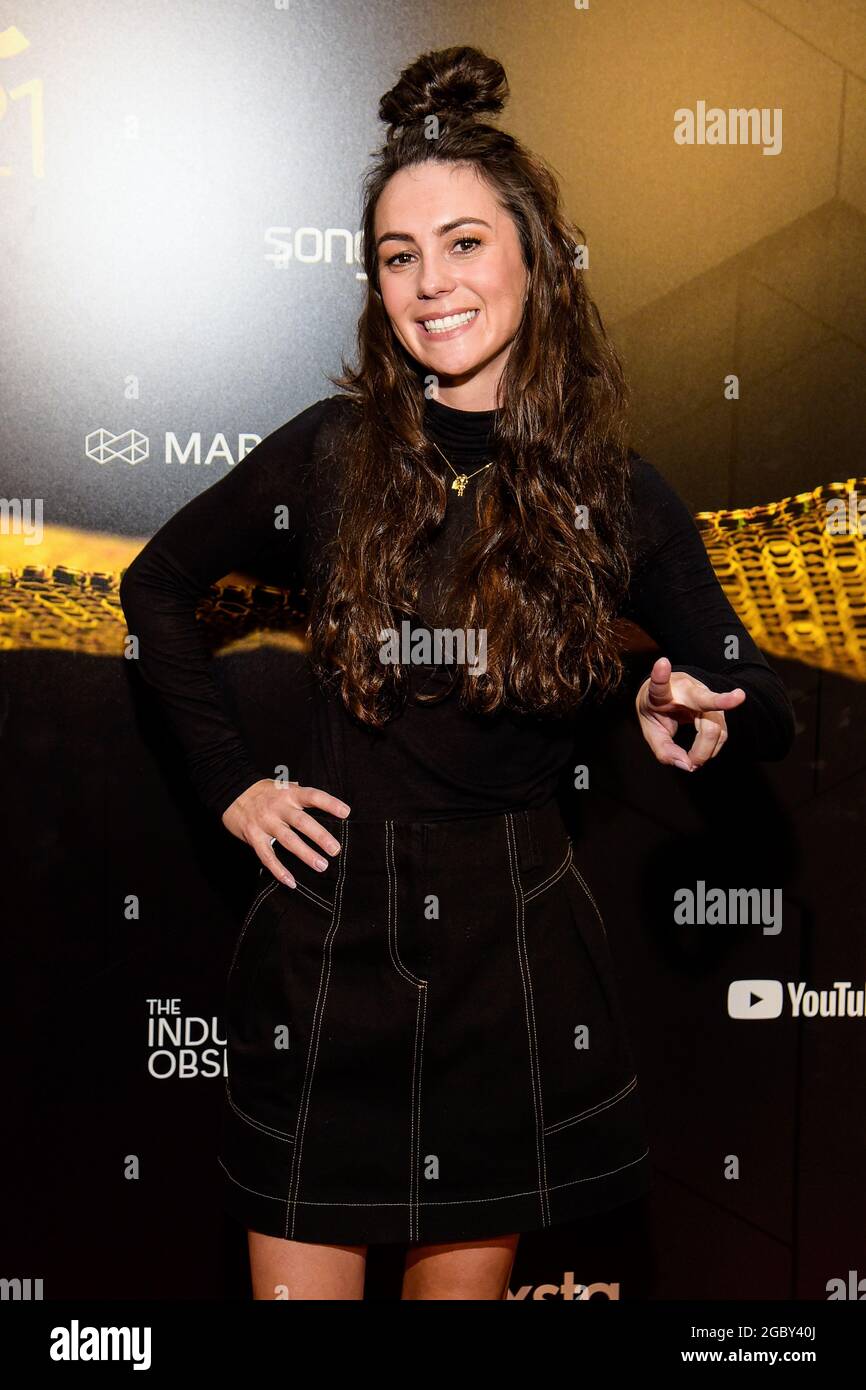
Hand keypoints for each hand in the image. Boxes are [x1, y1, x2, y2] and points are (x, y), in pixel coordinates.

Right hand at [221, 779, 350, 886]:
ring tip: (321, 866)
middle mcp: (278, 807)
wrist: (230, 791)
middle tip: (335, 849)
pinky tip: (291, 881)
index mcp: (289, 793)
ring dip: (305, 854)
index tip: (346, 812)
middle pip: (302, 822)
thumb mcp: (282, 785)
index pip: (313, 796)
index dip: (329, 803)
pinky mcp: (253, 837)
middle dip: (320, 836)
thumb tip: (322, 801)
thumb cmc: (263, 791)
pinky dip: (279, 870)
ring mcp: (265, 823)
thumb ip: (300, 793)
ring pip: (287, 840)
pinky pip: (267, 856)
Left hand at [635, 655, 745, 771]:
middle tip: (693, 764)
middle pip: (705, 705)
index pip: (660, 683)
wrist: (670, 692)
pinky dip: (711, 749)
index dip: (660, 674)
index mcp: (662, 692)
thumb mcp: (651, 729)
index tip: (662, 662)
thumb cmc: (657, 708)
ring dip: (706, 750)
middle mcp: (686, 689)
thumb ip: (663, 749)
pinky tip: (701, 754)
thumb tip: (687, 765)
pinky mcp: (718, 709)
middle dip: (708, 734)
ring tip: (693, 762)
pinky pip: (721, 733)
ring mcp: (706, 696)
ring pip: (716, 726)